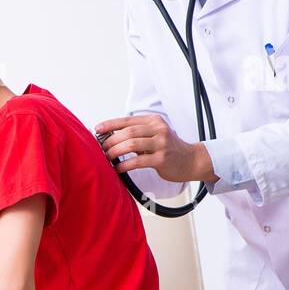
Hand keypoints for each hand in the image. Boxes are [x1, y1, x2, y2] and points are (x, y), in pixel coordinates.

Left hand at [94, 114, 218, 184]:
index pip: (127, 120)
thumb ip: (137, 133)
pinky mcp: (162, 159)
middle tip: (101, 148)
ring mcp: (161, 144)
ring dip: (115, 151)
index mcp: (154, 121)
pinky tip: (118, 168)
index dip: (110, 124)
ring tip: (107, 157)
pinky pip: (138, 161)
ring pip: (132, 144)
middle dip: (111, 140)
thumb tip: (110, 136)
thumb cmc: (168, 148)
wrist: (191, 160)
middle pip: (128, 132)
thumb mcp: (154, 135)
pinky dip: (125, 165)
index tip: (97, 129)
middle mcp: (158, 129)